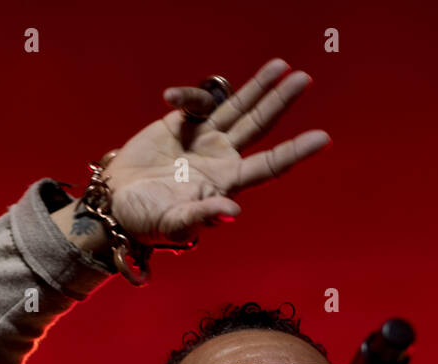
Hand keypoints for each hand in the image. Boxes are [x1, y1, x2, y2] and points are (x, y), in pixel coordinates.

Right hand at [99, 57, 330, 247]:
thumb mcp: (172, 224)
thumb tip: (234, 210)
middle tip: (304, 79)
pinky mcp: (182, 125)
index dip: (295, 151)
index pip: (269, 165)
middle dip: (281, 103)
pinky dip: (189, 96)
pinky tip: (171, 99)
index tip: (322, 137)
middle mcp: (222, 159)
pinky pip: (197, 103)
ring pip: (238, 108)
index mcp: (226, 183)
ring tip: (281, 65)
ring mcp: (205, 139)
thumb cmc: (144, 220)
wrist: (114, 201)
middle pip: (260, 127)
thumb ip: (201, 217)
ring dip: (258, 87)